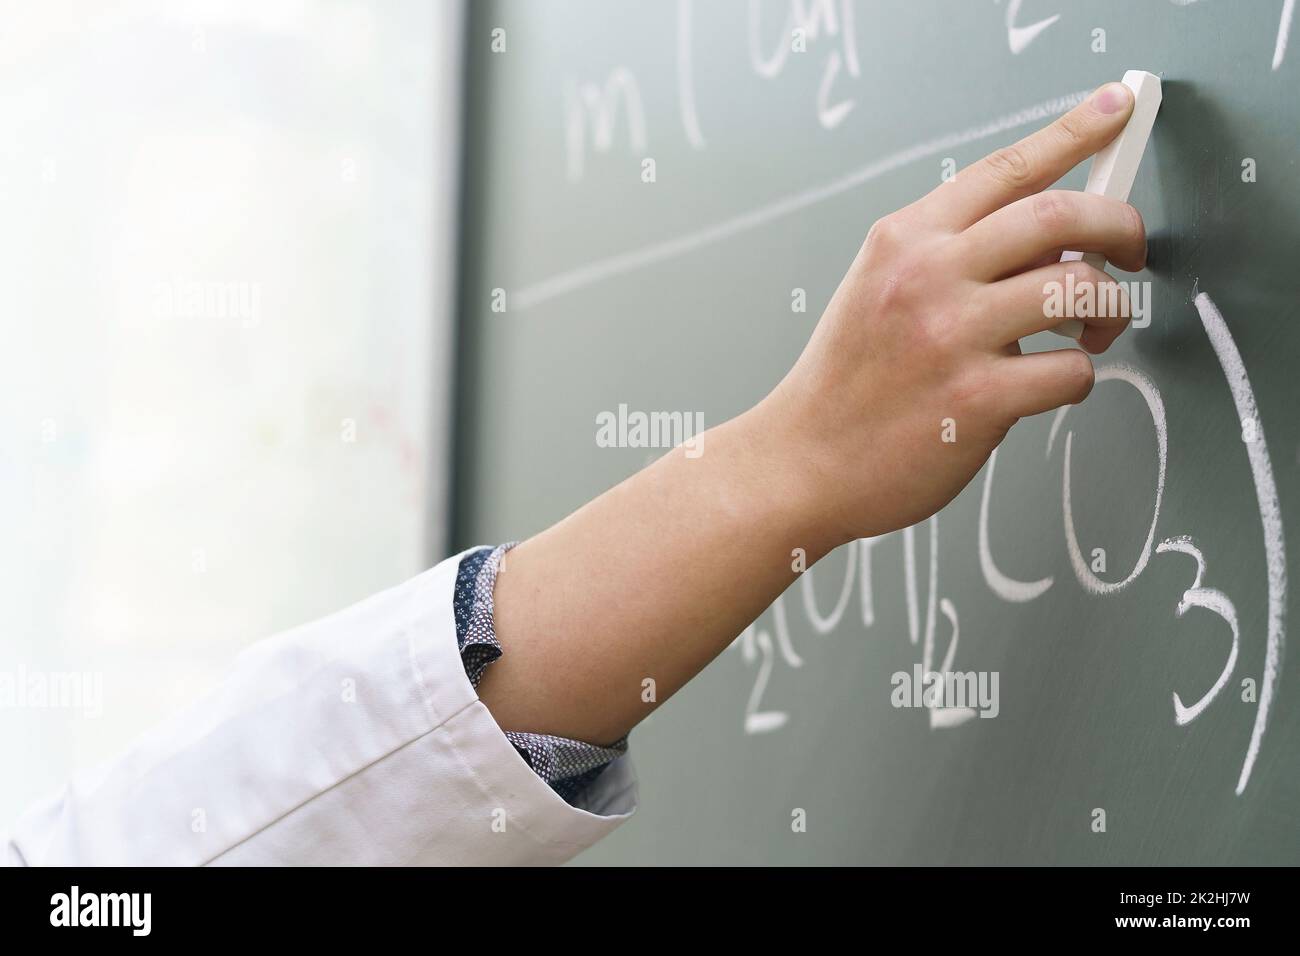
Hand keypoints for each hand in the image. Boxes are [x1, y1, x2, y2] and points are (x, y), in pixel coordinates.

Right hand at [762, 81, 1143, 546]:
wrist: (803, 460)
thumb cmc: (848, 381)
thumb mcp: (878, 288)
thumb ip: (951, 254)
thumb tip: (1051, 236)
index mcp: (905, 240)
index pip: (1007, 167)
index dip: (1075, 130)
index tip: (1117, 107)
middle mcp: (928, 276)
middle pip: (1061, 215)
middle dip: (1121, 225)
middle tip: (1132, 250)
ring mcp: (952, 336)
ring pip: (1081, 289)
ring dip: (1111, 308)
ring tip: (1095, 329)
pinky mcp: (977, 400)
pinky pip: (1071, 371)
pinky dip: (1077, 377)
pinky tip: (1048, 384)